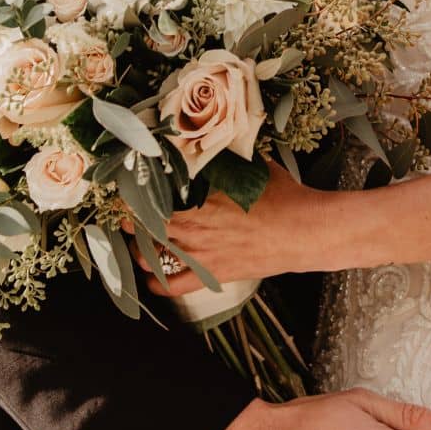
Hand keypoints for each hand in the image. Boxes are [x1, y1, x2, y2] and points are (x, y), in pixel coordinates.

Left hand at [140, 162, 327, 294]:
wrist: (305, 232)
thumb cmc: (284, 196)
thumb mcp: (254, 167)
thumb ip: (229, 159)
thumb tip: (218, 144)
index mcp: (202, 197)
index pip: (153, 194)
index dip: (134, 191)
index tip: (129, 186)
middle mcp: (195, 226)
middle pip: (145, 223)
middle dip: (129, 216)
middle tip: (125, 210)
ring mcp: (201, 253)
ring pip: (151, 254)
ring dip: (137, 247)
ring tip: (135, 238)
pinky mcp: (212, 274)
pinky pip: (173, 285)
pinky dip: (156, 283)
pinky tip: (150, 276)